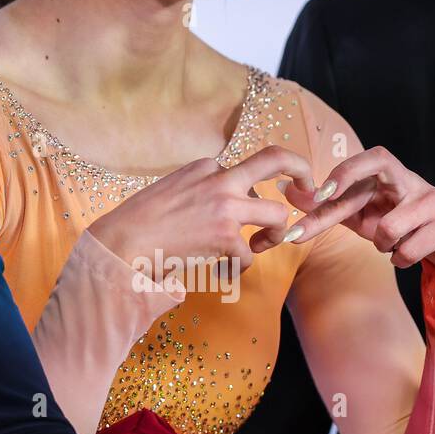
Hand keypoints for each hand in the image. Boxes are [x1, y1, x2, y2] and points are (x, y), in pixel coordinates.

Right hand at [87, 145, 315, 279]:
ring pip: (279, 214)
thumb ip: (199, 191)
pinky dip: (237, 268)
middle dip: (303, 172)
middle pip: (277, 160)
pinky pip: (250, 255)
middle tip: (312, 193)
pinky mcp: (226, 237)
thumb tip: (222, 208)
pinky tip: (218, 272)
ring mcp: (226, 206)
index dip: (257, 188)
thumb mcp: (170, 191)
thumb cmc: (138, 223)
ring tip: (253, 249)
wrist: (122, 243)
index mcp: (204, 166)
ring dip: (274, 236)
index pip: (246, 168)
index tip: (267, 196)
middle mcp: (219, 179)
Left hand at [282, 145, 434, 283]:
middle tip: (323, 201)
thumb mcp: (362, 213)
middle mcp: (410, 180)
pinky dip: (399, 258)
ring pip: (388, 227)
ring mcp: (432, 200)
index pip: (369, 159)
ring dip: (380, 244)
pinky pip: (406, 251)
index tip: (318, 193)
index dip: (344, 171)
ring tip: (390, 243)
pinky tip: (406, 252)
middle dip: (345, 188)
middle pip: (380, 163)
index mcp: (389, 175)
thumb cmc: (400, 223)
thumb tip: (285, 189)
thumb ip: (327, 204)